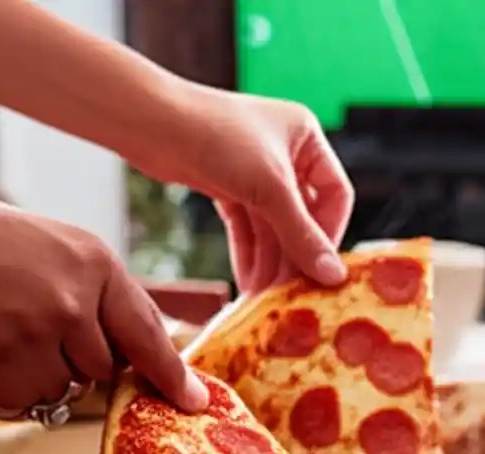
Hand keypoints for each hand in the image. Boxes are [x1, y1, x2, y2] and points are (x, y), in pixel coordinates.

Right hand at [0, 183, 208, 416]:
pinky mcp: (3, 369)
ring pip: (67, 390)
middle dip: (79, 363)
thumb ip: (91, 292)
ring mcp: (41, 337)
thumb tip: (119, 345)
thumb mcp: (50, 245)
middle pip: (106, 368)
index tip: (193, 400)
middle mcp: (77, 301)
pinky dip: (6, 392)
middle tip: (31, 331)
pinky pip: (26, 404)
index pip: (149, 331)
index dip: (171, 373)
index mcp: (95, 262)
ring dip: (41, 376)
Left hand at [150, 84, 354, 293]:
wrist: (149, 123)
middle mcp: (285, 153)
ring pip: (272, 226)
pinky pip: (247, 227)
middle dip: (293, 256)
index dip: (329, 233)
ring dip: (270, 262)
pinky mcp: (226, 186)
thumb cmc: (217, 137)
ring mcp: (254, 171)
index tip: (321, 269)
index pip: (335, 195)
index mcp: (306, 137)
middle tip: (291, 295)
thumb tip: (333, 276)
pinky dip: (249, 253)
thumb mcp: (269, 188)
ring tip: (267, 298)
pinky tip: (249, 283)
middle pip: (301, 216)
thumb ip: (302, 234)